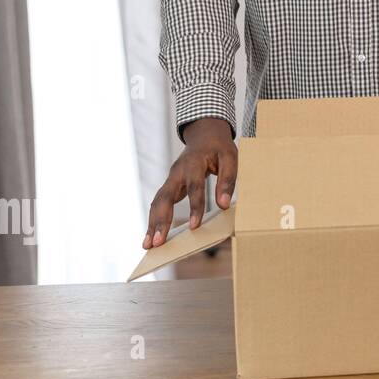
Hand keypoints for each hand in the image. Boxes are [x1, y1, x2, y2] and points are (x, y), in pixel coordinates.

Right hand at [143, 118, 236, 248]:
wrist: (204, 134)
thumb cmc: (219, 147)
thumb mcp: (230, 158)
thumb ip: (227, 180)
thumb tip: (224, 205)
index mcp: (194, 164)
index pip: (194, 187)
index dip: (195, 206)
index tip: (194, 227)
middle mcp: (177, 173)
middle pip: (164, 197)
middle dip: (160, 221)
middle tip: (157, 242)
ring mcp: (170, 180)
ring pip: (157, 202)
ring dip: (152, 224)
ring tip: (148, 245)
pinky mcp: (169, 186)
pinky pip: (159, 204)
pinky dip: (154, 220)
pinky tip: (152, 236)